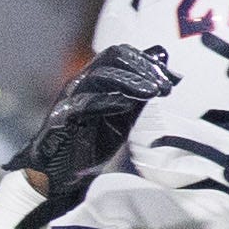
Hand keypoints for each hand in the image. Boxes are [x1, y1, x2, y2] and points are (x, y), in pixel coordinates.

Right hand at [6, 43, 175, 218]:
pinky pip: (84, 103)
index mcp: (95, 79)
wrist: (58, 174)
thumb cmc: (90, 143)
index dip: (147, 61)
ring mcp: (70, 98)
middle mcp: (82, 82)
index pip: (122, 54)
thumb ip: (142, 92)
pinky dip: (106, 101)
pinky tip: (126, 104)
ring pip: (99, 76)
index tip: (171, 77)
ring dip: (130, 81)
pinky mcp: (61, 118)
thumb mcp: (125, 115)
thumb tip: (167, 69)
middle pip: (112, 58)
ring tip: (153, 92)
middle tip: (165, 85)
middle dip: (142, 68)